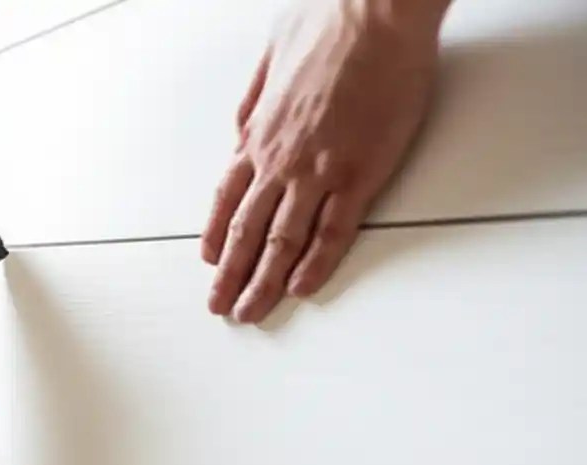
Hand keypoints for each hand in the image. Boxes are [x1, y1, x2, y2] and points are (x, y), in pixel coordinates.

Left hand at [202, 0, 447, 322]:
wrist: (375, 12)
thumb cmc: (330, 22)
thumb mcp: (270, 55)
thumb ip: (254, 98)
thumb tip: (243, 128)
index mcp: (260, 133)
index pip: (227, 199)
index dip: (216, 236)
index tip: (211, 262)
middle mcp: (280, 159)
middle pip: (246, 231)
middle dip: (230, 274)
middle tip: (221, 306)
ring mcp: (317, 171)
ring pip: (281, 241)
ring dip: (263, 282)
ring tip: (251, 311)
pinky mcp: (359, 175)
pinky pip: (332, 231)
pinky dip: (315, 264)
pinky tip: (302, 288)